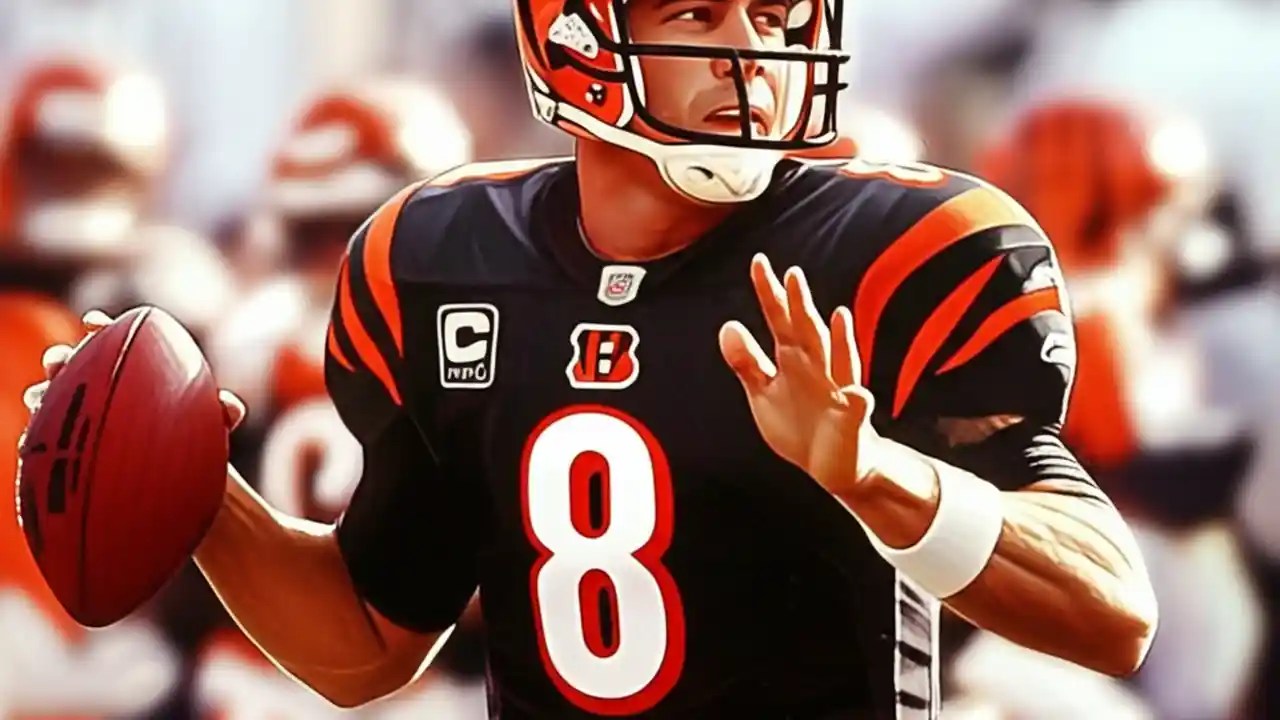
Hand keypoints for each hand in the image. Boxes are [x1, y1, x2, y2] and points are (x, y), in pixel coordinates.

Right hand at [21, 310, 245, 433]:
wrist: (180, 471)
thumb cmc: (195, 434)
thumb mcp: (212, 423)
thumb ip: (222, 412)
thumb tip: (231, 407)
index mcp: (133, 367)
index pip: (111, 338)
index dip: (101, 327)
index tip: (95, 324)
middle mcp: (102, 385)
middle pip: (72, 364)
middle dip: (61, 359)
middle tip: (60, 363)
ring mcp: (82, 413)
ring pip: (51, 398)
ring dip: (42, 394)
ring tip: (38, 399)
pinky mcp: (71, 442)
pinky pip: (48, 436)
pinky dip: (39, 435)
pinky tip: (32, 442)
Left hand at [719, 255, 881, 497]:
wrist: (833, 463)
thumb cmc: (800, 422)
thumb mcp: (763, 393)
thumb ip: (747, 362)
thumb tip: (728, 326)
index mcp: (793, 359)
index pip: (779, 320)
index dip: (770, 294)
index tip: (759, 262)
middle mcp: (817, 367)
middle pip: (807, 332)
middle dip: (801, 307)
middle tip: (791, 275)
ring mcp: (837, 391)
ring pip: (837, 362)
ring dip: (838, 340)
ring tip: (836, 315)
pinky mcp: (851, 420)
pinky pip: (855, 409)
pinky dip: (856, 400)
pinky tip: (856, 393)